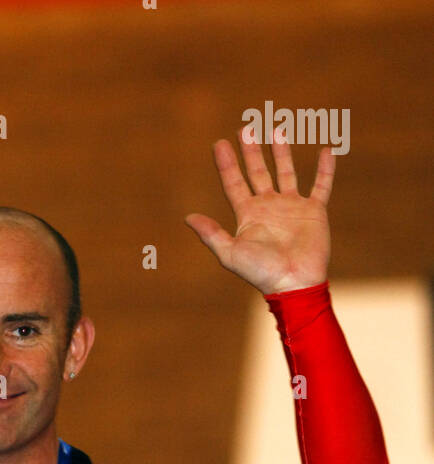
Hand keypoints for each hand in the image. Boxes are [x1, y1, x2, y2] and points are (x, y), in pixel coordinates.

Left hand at [185, 130, 334, 293]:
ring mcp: (292, 208)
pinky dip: (325, 169)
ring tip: (276, 129)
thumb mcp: (230, 254)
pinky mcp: (314, 211)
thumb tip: (187, 217)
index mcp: (249, 216)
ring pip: (286, 172)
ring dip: (281, 152)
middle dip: (251, 152)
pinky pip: (321, 185)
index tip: (219, 144)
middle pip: (258, 173)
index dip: (226, 164)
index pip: (234, 183)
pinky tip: (327, 150)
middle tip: (245, 129)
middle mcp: (269, 207)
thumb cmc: (261, 272)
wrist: (294, 283)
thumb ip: (211, 234)